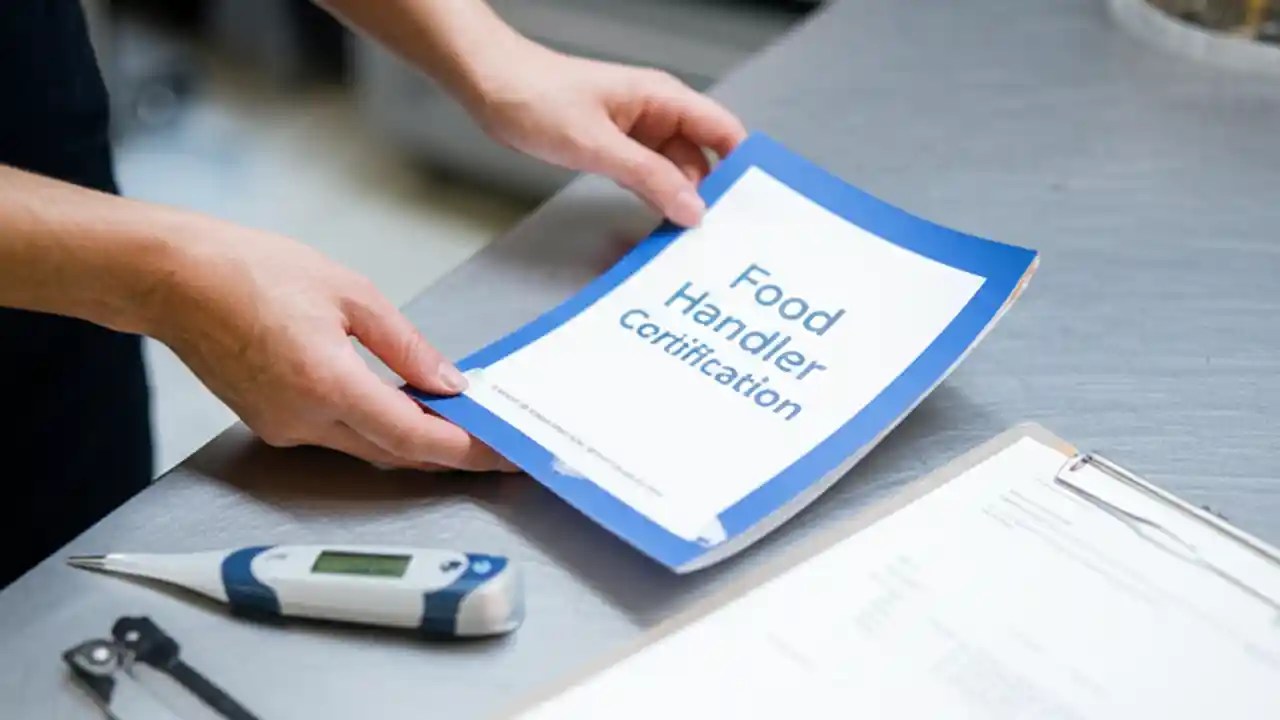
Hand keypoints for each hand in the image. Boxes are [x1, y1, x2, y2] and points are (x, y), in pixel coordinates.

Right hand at [148, 219, 514, 472]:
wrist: (174, 279)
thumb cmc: (250, 270)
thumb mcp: (350, 293)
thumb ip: (407, 346)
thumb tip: (450, 382)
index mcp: (327, 383)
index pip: (413, 438)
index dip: (465, 450)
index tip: (500, 452)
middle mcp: (303, 419)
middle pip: (395, 453)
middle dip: (449, 452)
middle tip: (493, 443)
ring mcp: (284, 428)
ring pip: (368, 449)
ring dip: (414, 441)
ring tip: (459, 423)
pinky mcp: (272, 424)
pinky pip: (339, 437)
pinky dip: (377, 428)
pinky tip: (403, 409)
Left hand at [467, 40, 747, 226]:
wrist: (489, 87)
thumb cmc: (535, 97)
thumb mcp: (596, 144)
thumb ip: (648, 177)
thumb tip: (693, 208)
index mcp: (662, 99)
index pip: (722, 131)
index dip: (741, 165)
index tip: (751, 205)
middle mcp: (656, 115)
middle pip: (701, 159)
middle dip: (709, 195)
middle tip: (716, 239)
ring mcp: (636, 134)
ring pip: (673, 173)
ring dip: (678, 202)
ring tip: (687, 242)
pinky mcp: (614, 150)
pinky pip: (646, 178)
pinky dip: (652, 200)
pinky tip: (657, 227)